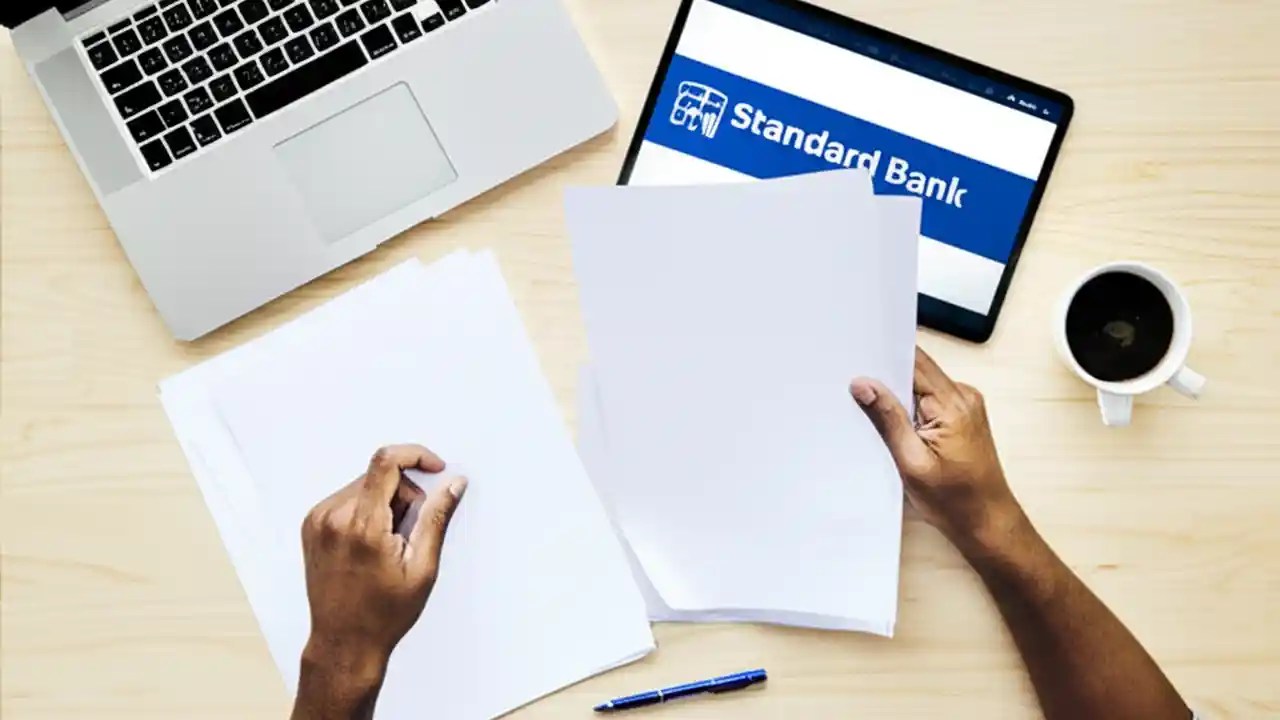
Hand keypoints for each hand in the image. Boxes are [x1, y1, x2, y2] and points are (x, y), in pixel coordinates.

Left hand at [299, 445, 467, 685]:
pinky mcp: (311, 525)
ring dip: (385, 502)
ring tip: (389, 543)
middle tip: (410, 531)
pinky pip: (346, 499)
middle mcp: (334, 518)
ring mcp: (318, 521)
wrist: (344, 641)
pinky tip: (371, 542)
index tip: (434, 467)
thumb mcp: (422, 567)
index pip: (386, 462)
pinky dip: (366, 510)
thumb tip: (453, 484)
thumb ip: (436, 518)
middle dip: (404, 492)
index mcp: (363, 527)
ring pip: (363, 485)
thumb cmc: (383, 613)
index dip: (416, 455)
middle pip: (379, 475)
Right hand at [850, 348, 1024, 554]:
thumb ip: (888, 418)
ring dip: (898, 397)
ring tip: (878, 419)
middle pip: (917, 370)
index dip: (883, 358)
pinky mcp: (962, 416)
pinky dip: (910, 408)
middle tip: (858, 395)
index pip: (913, 361)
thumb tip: (864, 384)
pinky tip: (898, 429)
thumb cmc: (955, 501)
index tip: (856, 362)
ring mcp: (965, 405)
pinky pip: (930, 399)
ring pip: (921, 385)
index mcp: (952, 404)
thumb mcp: (912, 461)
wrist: (988, 523)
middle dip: (887, 379)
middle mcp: (963, 397)